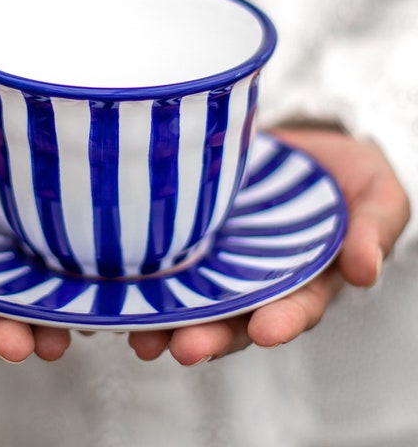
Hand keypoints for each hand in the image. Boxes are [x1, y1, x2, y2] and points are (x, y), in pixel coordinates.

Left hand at [129, 127, 410, 364]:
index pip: (294, 307)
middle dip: (210, 335)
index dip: (282, 321)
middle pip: (233, 317)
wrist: (304, 147)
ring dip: (168, 322)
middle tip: (185, 348)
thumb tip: (364, 270)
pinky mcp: (194, 231)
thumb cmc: (347, 177)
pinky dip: (145, 280)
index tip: (265, 331)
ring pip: (193, 298)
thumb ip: (374, 230)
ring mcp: (222, 258)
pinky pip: (169, 259)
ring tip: (142, 338)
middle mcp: (258, 279)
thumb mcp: (376, 196)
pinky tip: (120, 292)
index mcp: (305, 279)